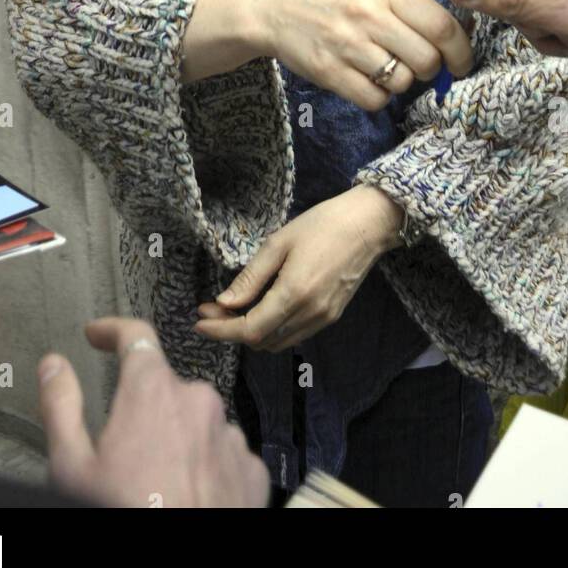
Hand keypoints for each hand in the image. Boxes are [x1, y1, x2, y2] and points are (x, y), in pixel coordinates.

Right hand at [37, 316, 269, 508]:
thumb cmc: (125, 515)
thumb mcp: (73, 467)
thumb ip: (60, 406)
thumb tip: (52, 366)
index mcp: (153, 392)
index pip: (135, 336)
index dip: (111, 330)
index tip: (97, 334)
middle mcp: (199, 402)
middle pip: (164, 388)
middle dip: (142, 408)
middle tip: (120, 450)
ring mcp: (230, 435)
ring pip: (195, 422)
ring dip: (175, 440)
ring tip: (152, 483)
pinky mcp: (250, 468)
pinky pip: (221, 453)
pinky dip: (203, 466)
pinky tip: (183, 494)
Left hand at [194, 186, 403, 352]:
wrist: (368, 224)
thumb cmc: (322, 224)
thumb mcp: (279, 242)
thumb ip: (251, 277)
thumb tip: (224, 302)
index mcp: (294, 294)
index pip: (250, 330)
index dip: (221, 330)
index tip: (199, 320)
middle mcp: (310, 314)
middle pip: (261, 341)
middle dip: (231, 330)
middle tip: (212, 308)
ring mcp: (323, 319)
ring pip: (277, 343)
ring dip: (252, 333)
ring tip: (233, 309)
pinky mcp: (331, 316)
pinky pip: (294, 335)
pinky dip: (272, 330)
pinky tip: (262, 309)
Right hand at [252, 0, 471, 110]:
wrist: (278, 8)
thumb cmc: (338, 0)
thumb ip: (415, 10)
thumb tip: (459, 40)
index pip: (442, 26)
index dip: (461, 51)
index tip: (460, 62)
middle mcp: (369, 15)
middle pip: (427, 59)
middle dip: (431, 70)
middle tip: (418, 65)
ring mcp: (347, 45)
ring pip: (402, 82)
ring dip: (401, 82)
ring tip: (384, 68)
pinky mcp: (329, 72)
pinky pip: (375, 100)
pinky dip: (377, 97)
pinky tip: (366, 80)